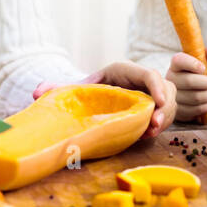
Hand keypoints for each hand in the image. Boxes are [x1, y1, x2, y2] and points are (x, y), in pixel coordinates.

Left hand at [33, 61, 176, 137]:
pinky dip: (160, 126)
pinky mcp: (156, 108)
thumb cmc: (92, 89)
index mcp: (126, 71)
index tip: (157, 103)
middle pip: (165, 91)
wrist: (99, 94)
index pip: (149, 74)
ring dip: (163, 120)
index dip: (157, 87)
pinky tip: (148, 135)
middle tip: (154, 126)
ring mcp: (152, 95)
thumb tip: (37, 93)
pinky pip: (166, 116)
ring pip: (169, 105)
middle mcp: (143, 81)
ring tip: (150, 133)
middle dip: (163, 109)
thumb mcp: (81, 88)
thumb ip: (62, 89)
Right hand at [166, 45, 206, 122]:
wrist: (188, 95)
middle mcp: (170, 79)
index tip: (203, 68)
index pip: (179, 60)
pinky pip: (194, 110)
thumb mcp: (204, 66)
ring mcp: (172, 95)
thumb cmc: (197, 77)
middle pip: (189, 81)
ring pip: (194, 97)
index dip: (192, 64)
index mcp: (176, 64)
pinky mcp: (177, 110)